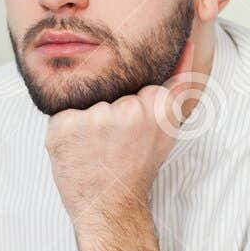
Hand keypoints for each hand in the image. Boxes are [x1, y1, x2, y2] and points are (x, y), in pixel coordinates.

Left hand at [43, 40, 196, 241]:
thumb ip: (178, 85)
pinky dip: (65, 129)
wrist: (110, 207)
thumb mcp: (168, 126)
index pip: (139, 77)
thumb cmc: (137, 166)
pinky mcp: (65, 127)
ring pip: (86, 99)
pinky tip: (79, 150)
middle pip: (110, 86)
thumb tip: (188, 43)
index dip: (132, 101)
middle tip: (114, 143)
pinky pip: (61, 113)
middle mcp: (130, 110)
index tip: (132, 129)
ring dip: (86, 120)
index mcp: (160, 106)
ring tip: (96, 147)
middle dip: (108, 109)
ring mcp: (96, 119)